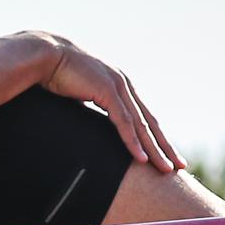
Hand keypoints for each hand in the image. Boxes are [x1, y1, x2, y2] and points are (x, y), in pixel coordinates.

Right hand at [41, 35, 185, 172]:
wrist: (45, 55)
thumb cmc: (57, 74)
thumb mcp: (79, 93)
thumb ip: (88, 105)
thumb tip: (85, 122)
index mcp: (120, 85)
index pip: (143, 116)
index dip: (156, 137)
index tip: (165, 155)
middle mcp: (124, 85)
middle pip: (150, 122)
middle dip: (165, 146)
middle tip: (179, 166)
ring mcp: (118, 87)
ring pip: (141, 125)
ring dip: (155, 149)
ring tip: (165, 169)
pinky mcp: (107, 91)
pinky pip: (123, 122)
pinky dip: (133, 142)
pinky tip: (142, 158)